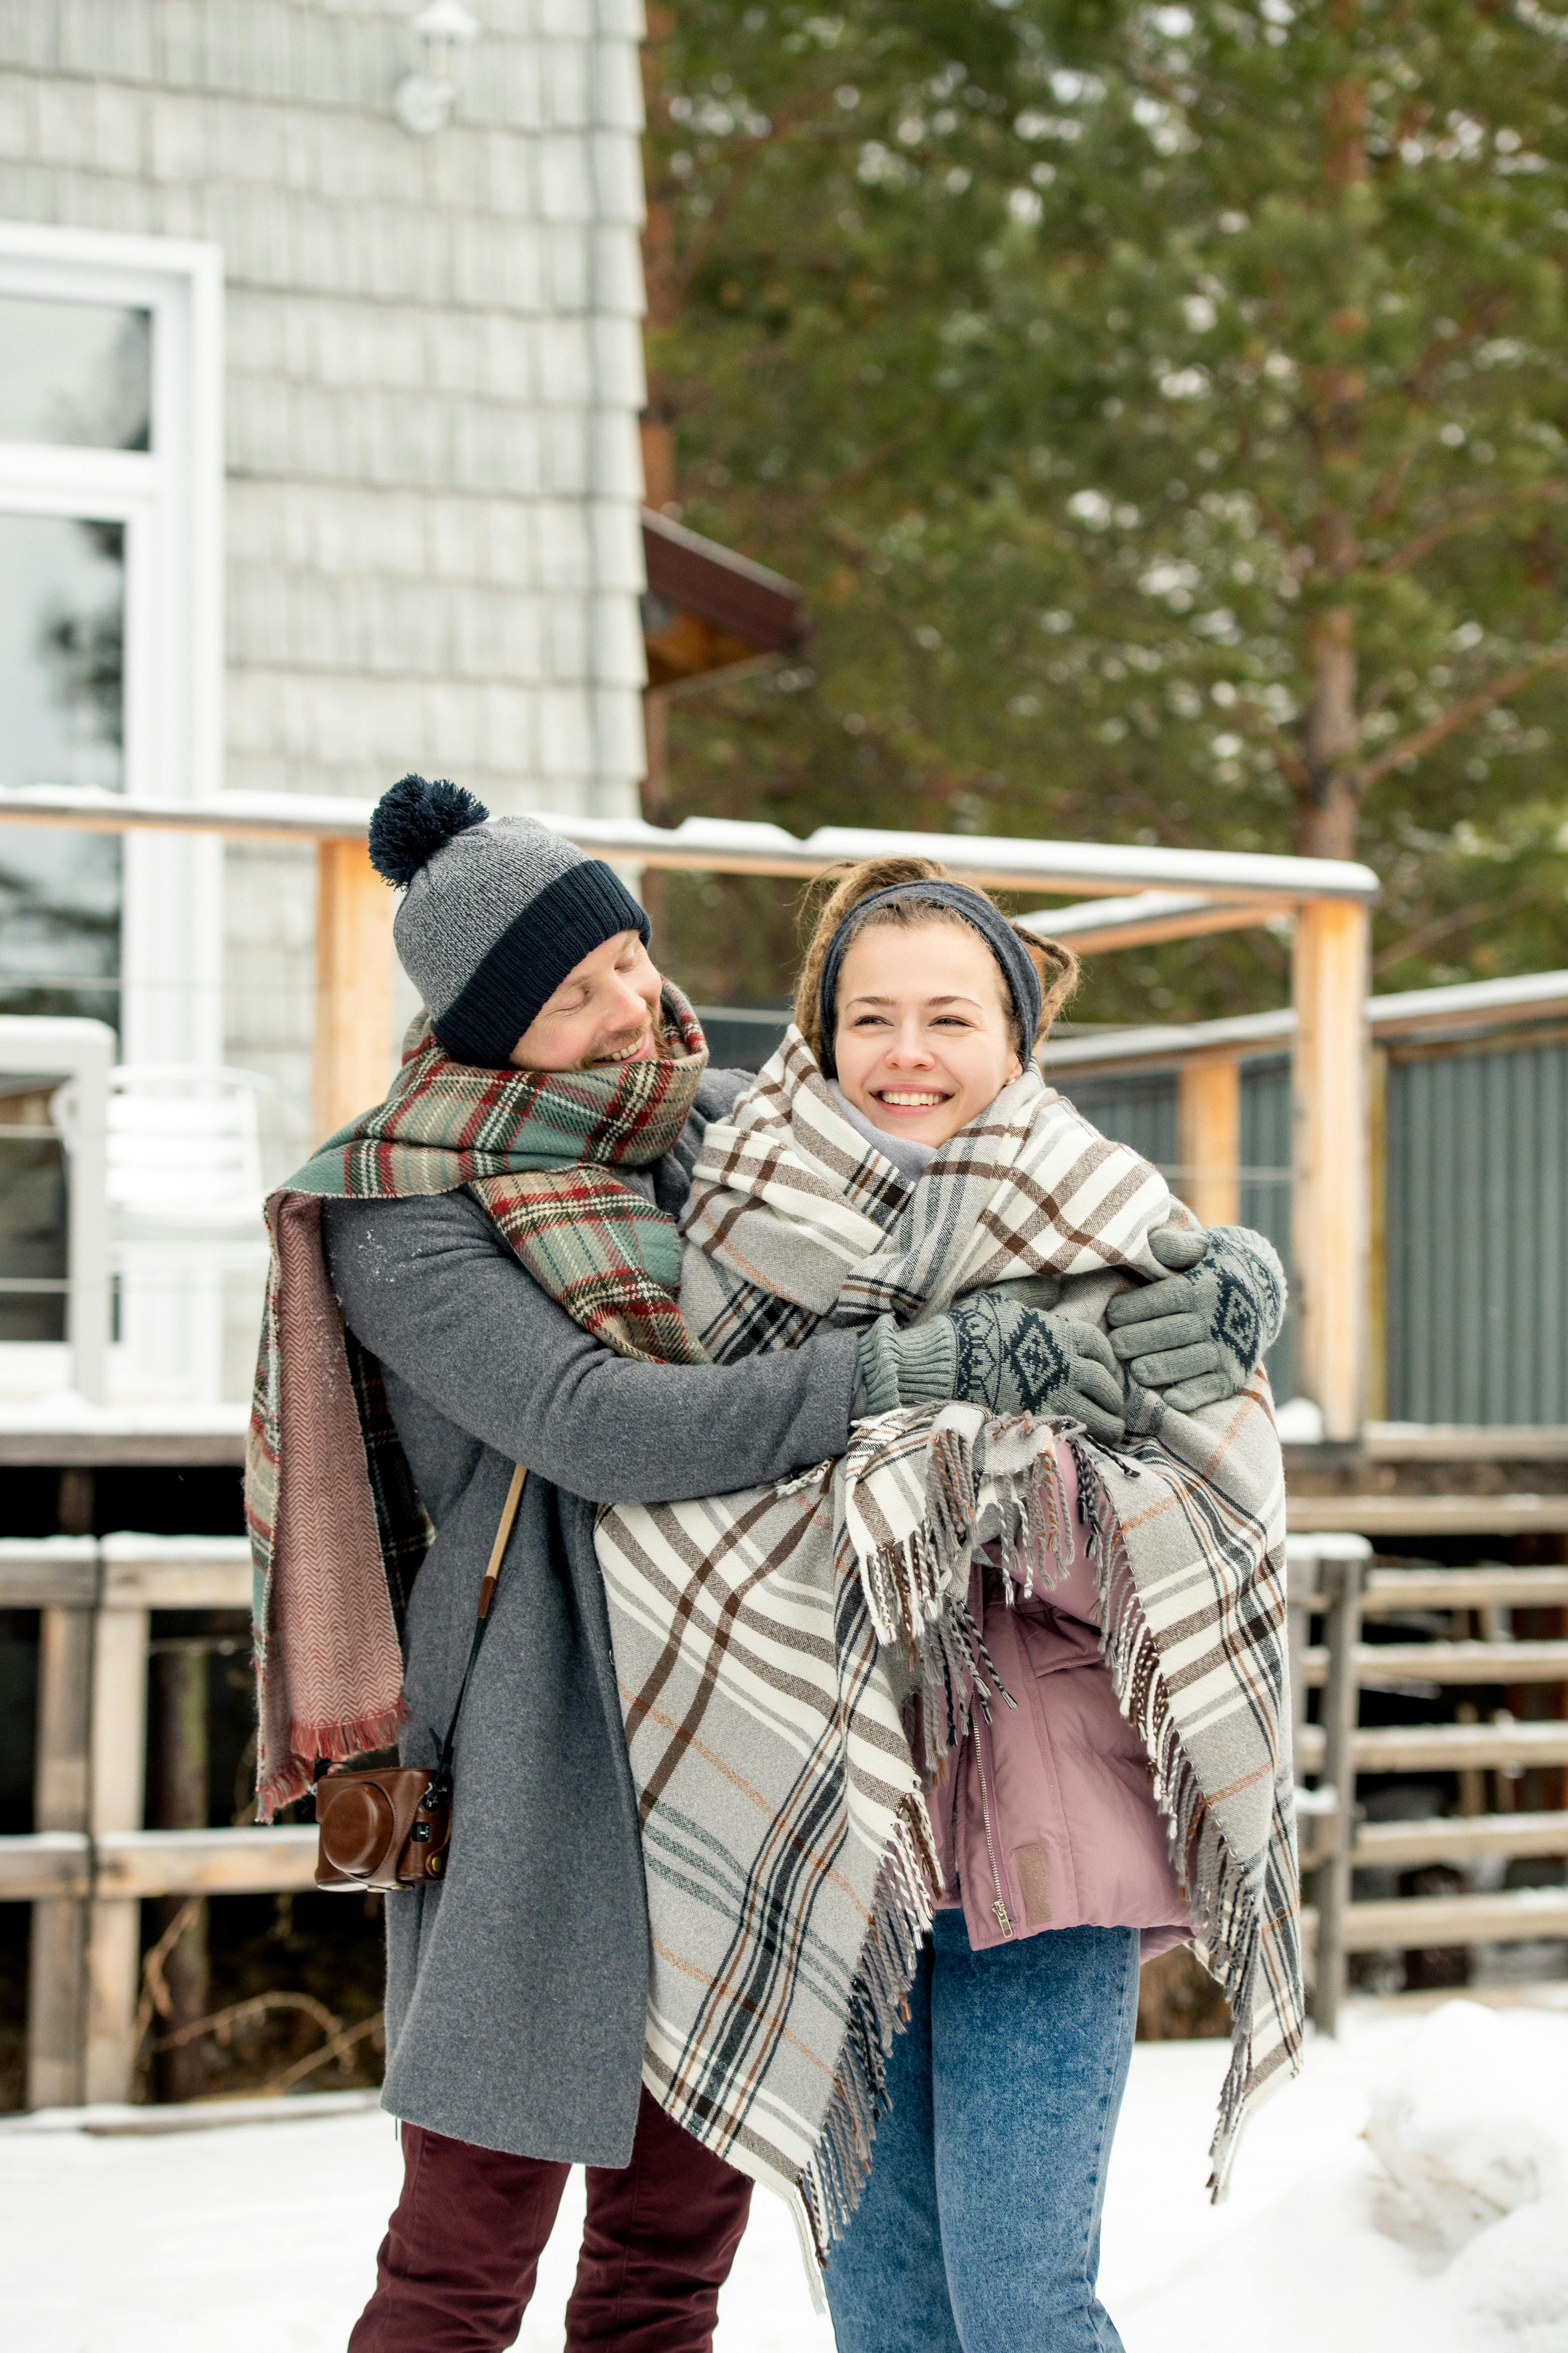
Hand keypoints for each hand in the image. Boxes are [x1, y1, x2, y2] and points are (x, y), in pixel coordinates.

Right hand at [856, 1293, 1125, 1442]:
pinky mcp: (1040, 1425)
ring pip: (1101, 1416)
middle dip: (1113, 1396)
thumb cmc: (969, 1330)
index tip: (1106, 1368)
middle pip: (1107, 1384)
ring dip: (1110, 1424)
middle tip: (1112, 1404)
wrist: (942, 1366)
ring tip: (1111, 1431)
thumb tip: (1055, 1288)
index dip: (1106, 1358)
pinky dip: (1087, 1440)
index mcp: (1060, 1334)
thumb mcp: (1003, 1302)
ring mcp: (1055, 1398)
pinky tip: (1088, 1444)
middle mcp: (1066, 1367)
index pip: (1100, 1345)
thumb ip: (1034, 1296)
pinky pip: (1077, 1435)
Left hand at [1105, 1224, 1286, 1410]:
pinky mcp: (1236, 1373)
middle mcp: (1219, 1319)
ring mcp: (1229, 1349)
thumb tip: (1156, 1243)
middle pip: (1174, 1332)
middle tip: (1115, 1345)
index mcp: (1208, 1286)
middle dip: (1141, 1339)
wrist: (1266, 1291)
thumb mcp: (1206, 1247)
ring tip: (1137, 1370)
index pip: (1168, 1298)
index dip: (1138, 1307)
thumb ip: (1180, 1246)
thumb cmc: (1221, 1266)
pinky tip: (1171, 1400)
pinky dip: (1194, 1395)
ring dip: (1163, 1367)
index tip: (1113, 1314)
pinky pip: (1214, 1387)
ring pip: (1191, 1361)